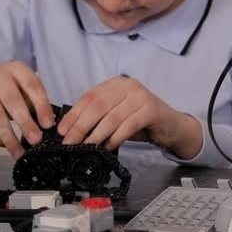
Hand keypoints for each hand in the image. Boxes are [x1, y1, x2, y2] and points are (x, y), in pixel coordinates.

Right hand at [0, 61, 54, 158]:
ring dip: (9, 137)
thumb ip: (36, 102)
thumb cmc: (12, 90)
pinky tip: (5, 145)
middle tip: (35, 140)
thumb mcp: (26, 89)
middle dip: (25, 123)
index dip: (41, 106)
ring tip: (19, 151)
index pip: (32, 86)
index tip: (48, 124)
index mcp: (17, 68)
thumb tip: (48, 125)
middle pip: (12, 101)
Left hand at [57, 76, 184, 151]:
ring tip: (87, 147)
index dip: (73, 114)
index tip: (62, 131)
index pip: (89, 97)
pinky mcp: (151, 110)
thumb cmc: (140, 121)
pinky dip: (115, 138)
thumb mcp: (116, 114)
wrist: (170, 125)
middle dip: (81, 126)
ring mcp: (141, 96)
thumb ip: (98, 117)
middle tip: (70, 142)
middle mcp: (129, 85)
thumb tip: (71, 131)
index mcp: (116, 84)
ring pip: (112, 117)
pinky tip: (108, 147)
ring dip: (96, 135)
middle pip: (98, 106)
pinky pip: (128, 125)